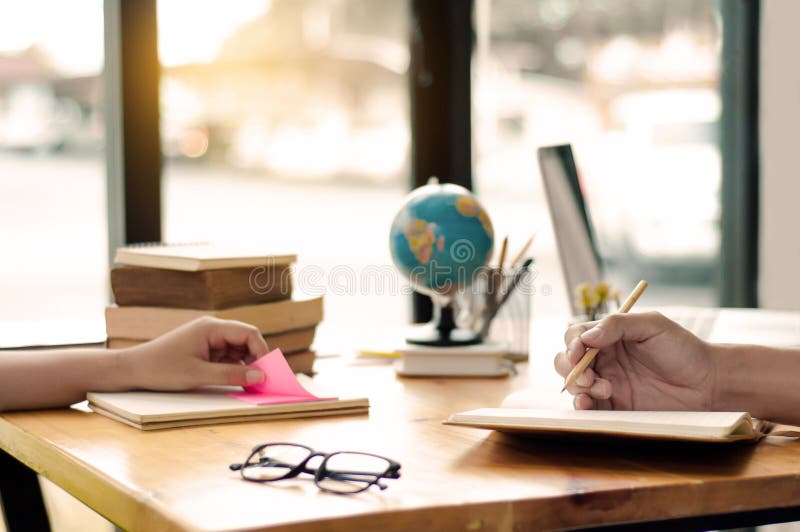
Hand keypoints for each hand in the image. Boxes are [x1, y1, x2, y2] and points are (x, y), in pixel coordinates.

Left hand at [119, 317, 269, 390]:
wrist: (132, 370)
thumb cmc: (161, 369)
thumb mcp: (198, 375)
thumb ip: (231, 375)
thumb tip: (260, 376)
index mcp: (212, 328)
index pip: (249, 333)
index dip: (262, 352)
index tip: (267, 373)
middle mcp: (213, 330)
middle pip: (246, 340)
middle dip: (256, 360)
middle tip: (262, 381)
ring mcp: (208, 340)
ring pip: (238, 350)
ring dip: (246, 366)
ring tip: (249, 385)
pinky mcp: (204, 351)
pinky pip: (227, 357)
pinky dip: (234, 369)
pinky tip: (236, 382)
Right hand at [554, 312, 714, 410]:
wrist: (708, 383)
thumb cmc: (683, 349)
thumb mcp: (652, 325)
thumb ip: (618, 325)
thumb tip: (587, 337)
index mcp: (609, 337)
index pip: (576, 337)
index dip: (571, 345)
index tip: (579, 353)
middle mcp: (603, 359)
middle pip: (566, 361)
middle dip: (570, 369)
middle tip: (589, 376)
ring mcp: (607, 383)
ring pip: (573, 384)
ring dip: (578, 386)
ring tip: (604, 389)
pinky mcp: (615, 407)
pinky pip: (588, 407)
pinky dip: (581, 406)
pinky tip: (589, 404)